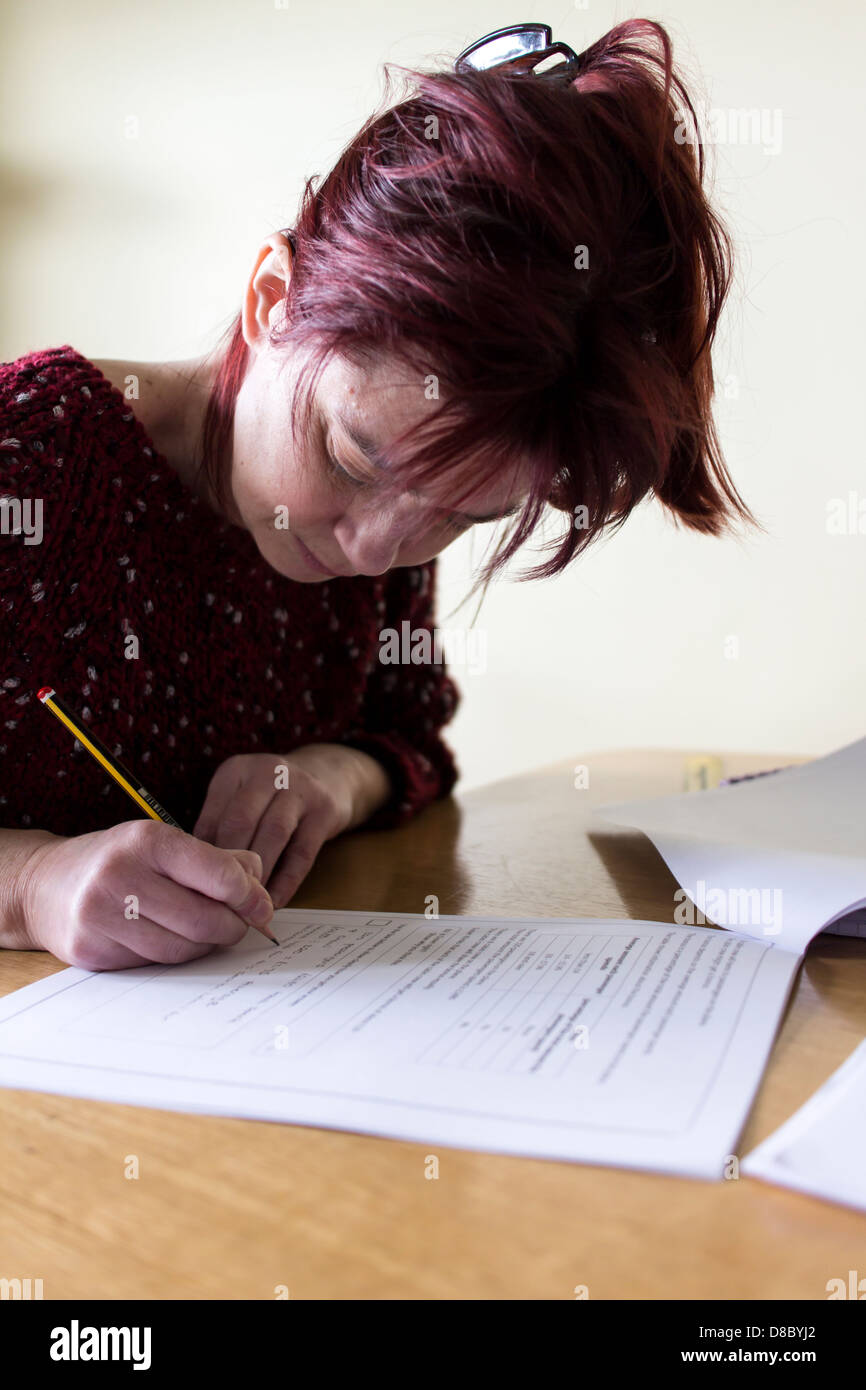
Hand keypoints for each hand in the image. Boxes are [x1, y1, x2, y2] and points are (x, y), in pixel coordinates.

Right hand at [20, 821, 274, 971]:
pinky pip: (152, 965)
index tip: (262, 907)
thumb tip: (259, 884)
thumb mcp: (163, 843)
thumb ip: (216, 860)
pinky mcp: (92, 952)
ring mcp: (101, 917)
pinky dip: (172, 957)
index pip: (218, 874)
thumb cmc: (117, 861)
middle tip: (239, 925)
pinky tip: (171, 940)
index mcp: (147, 840)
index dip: (250, 896)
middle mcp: (120, 876)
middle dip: (232, 927)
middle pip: (204, 920)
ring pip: (181, 950)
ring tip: (208, 932)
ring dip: (205, 946)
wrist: (45, 885)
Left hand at [192, 745, 389, 907]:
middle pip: (241, 822)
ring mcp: (300, 788)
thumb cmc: (272, 798)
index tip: (201, 887)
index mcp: (236, 771)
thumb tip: (196, 874)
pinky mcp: (325, 809)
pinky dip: (287, 880)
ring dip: (259, 873)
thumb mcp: (241, 798)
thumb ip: (219, 827)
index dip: (205, 856)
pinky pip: (302, 851)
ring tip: (247, 903)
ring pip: (273, 834)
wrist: (330, 777)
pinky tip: (275, 900)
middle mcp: (267, 772)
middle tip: (222, 899)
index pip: (213, 816)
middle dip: (231, 865)